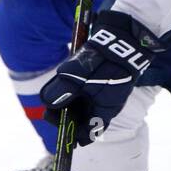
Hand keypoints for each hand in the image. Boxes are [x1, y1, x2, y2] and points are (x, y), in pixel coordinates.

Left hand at [40, 11, 162, 144]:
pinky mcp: (104, 82)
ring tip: (58, 93)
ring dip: (69, 103)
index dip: (72, 134)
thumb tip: (47, 103)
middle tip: (50, 110)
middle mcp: (107, 106)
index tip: (57, 129)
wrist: (123, 36)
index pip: (88, 133)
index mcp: (105, 110)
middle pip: (83, 120)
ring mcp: (106, 93)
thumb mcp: (80, 74)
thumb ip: (64, 90)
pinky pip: (87, 94)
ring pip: (84, 107)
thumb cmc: (104, 57)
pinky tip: (68, 81)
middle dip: (66, 117)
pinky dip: (76, 92)